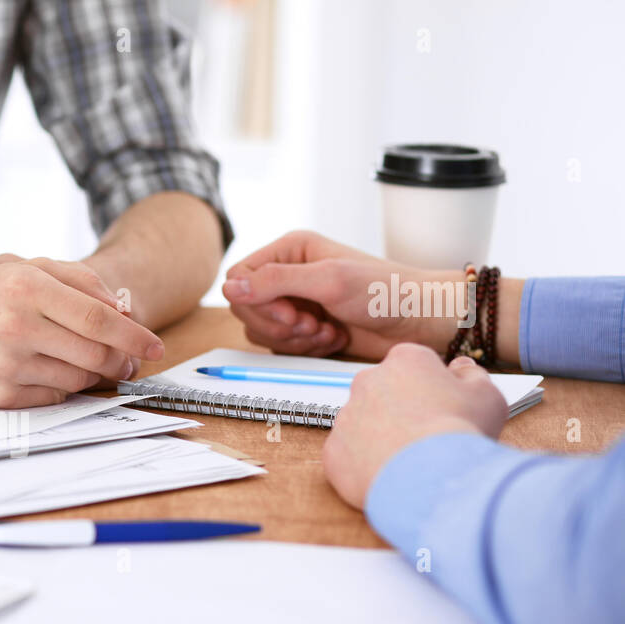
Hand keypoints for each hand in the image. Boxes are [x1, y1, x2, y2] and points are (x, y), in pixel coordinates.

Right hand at [0, 260, 163, 407]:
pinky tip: (48, 373)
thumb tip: (125, 311)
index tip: (156, 346)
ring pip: (77, 379)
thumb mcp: (22, 269)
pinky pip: (52, 398)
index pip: (99, 318)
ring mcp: (5, 361)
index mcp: (26, 285)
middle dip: (121, 361)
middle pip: (95, 353)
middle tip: (128, 362)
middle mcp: (15, 323)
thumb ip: (77, 282)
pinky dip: (61, 388)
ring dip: (92, 376)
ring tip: (86, 365)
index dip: (134, 336)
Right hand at [221, 231, 458, 359]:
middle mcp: (288, 274)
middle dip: (278, 324)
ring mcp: (295, 303)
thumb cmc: (385, 292)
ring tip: (327, 332)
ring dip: (294, 339)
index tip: (290, 312)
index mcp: (290, 251)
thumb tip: (229, 287)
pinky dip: (305, 349)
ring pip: (261, 330)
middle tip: (311, 325)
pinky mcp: (303, 329)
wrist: (418, 322)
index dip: (256, 301)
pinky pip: (281, 346)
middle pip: (246, 307)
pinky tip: (332, 340)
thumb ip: (276, 281)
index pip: (240, 277)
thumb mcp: (328, 280)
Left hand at [322, 344, 508, 508]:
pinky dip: (364, 464)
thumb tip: (460, 367)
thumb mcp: (486, 395)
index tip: (443, 408)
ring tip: (410, 459)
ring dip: (381, 437)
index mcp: (404, 359)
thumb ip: (471, 375)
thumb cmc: (460, 433)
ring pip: (364, 424)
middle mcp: (367, 381)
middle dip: (401, 410)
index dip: (431, 388)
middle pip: (385, 393)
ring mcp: (346, 416)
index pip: (414, 366)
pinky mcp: (333, 450)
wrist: (430, 476)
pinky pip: (348, 455)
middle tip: (426, 436)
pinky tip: (389, 474)